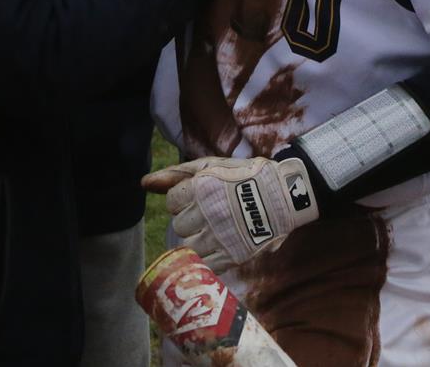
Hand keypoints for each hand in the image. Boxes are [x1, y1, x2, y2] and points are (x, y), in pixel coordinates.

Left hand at [140, 154, 320, 267]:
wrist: (286, 194)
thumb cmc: (245, 176)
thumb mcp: (211, 166)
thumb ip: (175, 175)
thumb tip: (143, 183)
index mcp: (201, 187)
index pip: (172, 202)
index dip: (184, 200)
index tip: (201, 197)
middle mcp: (208, 212)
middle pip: (179, 226)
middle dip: (191, 220)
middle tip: (211, 213)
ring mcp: (220, 236)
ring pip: (190, 246)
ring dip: (200, 239)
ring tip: (218, 229)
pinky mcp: (232, 255)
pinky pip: (206, 263)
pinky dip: (211, 257)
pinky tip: (223, 244)